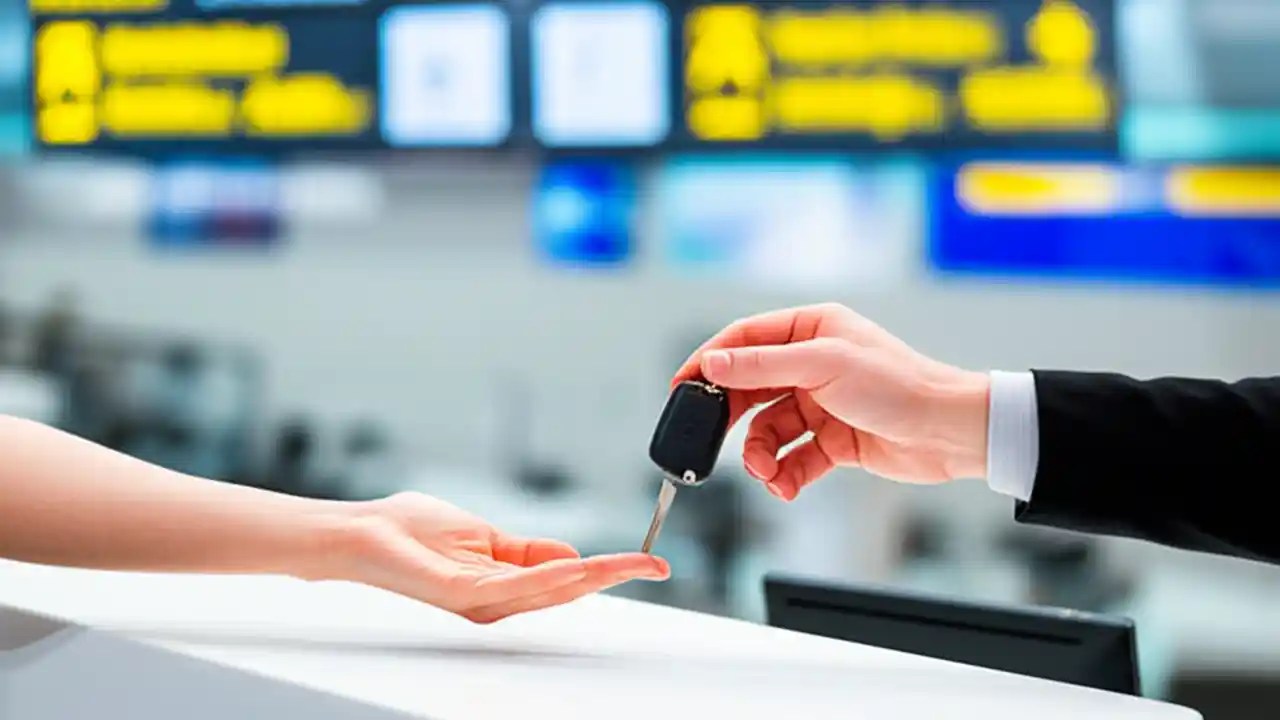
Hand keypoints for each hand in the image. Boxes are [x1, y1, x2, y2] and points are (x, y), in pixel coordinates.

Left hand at [313, 492, 668, 623]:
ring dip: (593, 576)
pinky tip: (576, 567)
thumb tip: (573, 555)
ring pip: (549, 590)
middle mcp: (496, 601)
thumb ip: (528, 549)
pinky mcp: (462, 592)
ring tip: (631, 564)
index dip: (611, 570)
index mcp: (504, 585)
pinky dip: (548, 576)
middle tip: (656, 564)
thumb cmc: (411, 531)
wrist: (362, 533)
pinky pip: (513, 585)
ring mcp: (480, 599)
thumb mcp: (485, 534)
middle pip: (568, 589)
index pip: (568, 579)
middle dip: (615, 576)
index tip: (649, 561)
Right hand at [672, 303, 989, 500]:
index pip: (745, 339)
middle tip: (710, 439)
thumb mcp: (822, 366)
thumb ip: (762, 366)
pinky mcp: (833, 440)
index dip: (710, 361)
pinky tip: (786, 485)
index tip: (682, 384)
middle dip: (731, 418)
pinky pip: (793, 457)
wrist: (949, 432)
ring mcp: (822, 403)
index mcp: (812, 328)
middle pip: (750, 388)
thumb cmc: (899, 386)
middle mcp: (813, 363)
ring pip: (767, 429)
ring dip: (760, 455)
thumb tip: (713, 363)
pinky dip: (785, 474)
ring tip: (766, 472)